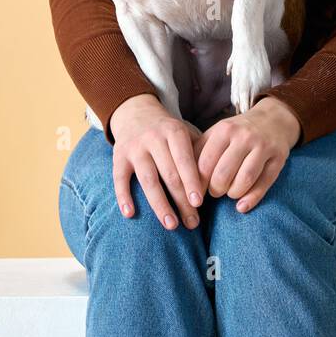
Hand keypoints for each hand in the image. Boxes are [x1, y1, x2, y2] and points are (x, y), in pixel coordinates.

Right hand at [109, 94, 205, 230]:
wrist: (135, 112)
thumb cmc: (168, 132)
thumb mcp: (184, 133)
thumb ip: (198, 152)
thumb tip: (216, 181)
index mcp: (174, 131)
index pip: (184, 159)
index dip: (192, 181)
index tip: (199, 203)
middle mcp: (153, 138)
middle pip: (169, 173)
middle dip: (181, 200)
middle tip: (192, 223)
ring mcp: (135, 147)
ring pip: (148, 179)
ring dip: (160, 204)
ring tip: (171, 224)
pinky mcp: (118, 156)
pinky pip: (119, 178)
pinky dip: (123, 196)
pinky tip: (130, 214)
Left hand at [192, 97, 301, 212]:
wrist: (273, 119)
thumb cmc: (237, 133)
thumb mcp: (217, 133)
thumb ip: (200, 151)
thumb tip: (182, 178)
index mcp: (224, 129)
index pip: (205, 163)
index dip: (198, 183)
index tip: (196, 192)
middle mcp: (243, 136)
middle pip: (223, 174)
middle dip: (215, 190)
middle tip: (215, 192)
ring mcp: (262, 146)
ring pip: (244, 180)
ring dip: (233, 194)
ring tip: (230, 194)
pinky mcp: (278, 158)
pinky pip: (264, 184)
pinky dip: (251, 199)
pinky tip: (242, 206)